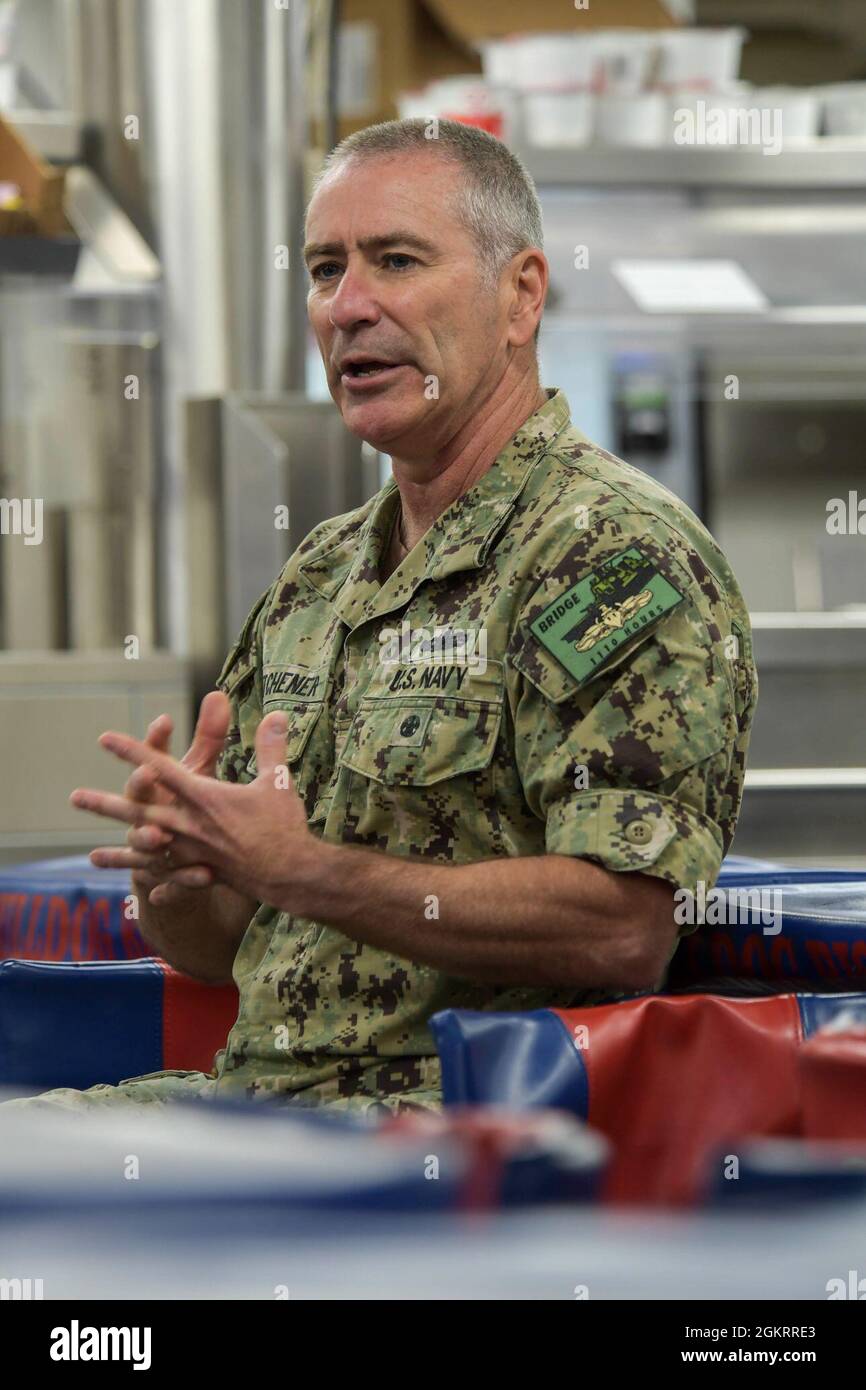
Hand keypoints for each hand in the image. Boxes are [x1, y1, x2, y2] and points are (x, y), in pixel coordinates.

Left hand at [71, 712, 313, 910]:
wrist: (290, 872)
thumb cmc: (283, 823)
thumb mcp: (276, 780)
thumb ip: (270, 746)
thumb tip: (275, 713)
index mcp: (203, 798)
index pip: (160, 769)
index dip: (131, 752)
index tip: (104, 740)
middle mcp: (190, 826)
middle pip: (140, 813)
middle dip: (106, 805)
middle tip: (75, 799)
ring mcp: (194, 853)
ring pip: (149, 851)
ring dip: (120, 854)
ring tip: (91, 856)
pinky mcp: (206, 873)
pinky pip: (176, 880)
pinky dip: (162, 885)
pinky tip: (147, 891)